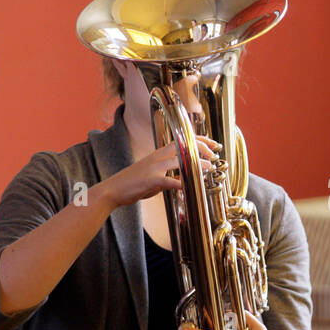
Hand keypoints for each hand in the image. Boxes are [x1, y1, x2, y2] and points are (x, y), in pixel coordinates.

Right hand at [103, 135, 219, 207]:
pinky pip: (170, 181)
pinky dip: (182, 184)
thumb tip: (185, 180)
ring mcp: (154, 168)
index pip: (182, 141)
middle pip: (183, 145)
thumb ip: (171, 176)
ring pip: (180, 160)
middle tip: (215, 153)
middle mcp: (158, 157)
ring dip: (198, 164)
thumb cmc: (133, 183)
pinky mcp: (151, 181)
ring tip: (210, 167)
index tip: (214, 145)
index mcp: (159, 154)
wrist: (113, 189)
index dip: (200, 140)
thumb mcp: (155, 176)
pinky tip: (192, 187)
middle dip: (202, 147)